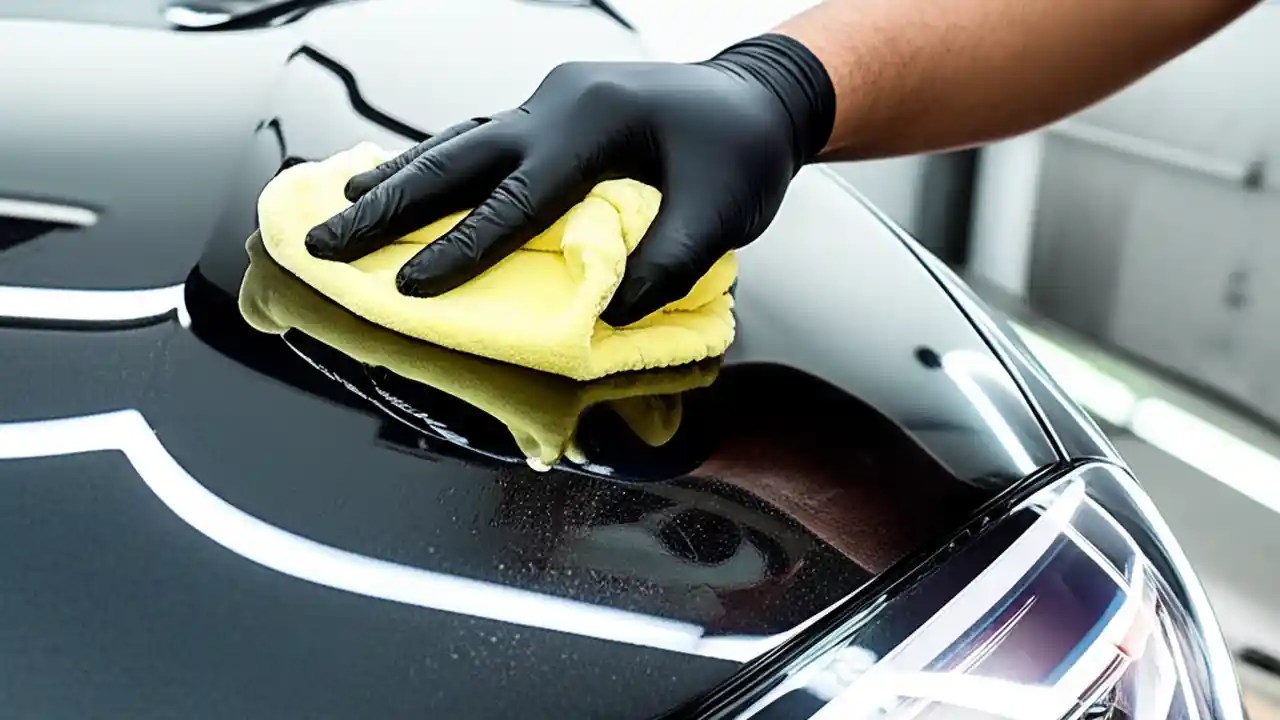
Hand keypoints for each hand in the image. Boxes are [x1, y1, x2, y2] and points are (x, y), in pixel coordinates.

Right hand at [305, 34, 832, 325]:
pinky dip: (436, 161)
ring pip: (457, 142)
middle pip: (457, 158)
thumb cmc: (743, 153)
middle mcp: (557, 104)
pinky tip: (403, 176)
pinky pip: (479, 138)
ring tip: (340, 203)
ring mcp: (549, 102)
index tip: (408, 286)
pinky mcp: (551, 113)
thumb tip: (606, 315)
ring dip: (399, 177)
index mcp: (594, 123)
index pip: (515, 198)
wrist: (760, 97)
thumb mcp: (722, 213)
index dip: (461, 247)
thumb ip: (666, 265)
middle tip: (326, 240)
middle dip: (388, 204)